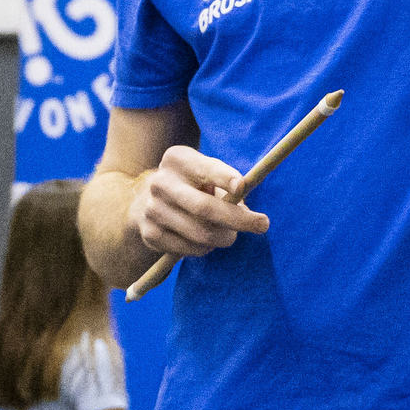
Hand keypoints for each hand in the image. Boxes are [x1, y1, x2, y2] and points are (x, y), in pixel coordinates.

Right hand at [133, 146, 269, 261]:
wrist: (147, 201)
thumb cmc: (192, 185)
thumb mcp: (207, 173)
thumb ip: (229, 186)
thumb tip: (247, 214)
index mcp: (177, 159)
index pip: (205, 169)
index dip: (224, 177)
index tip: (242, 186)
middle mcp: (160, 182)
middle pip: (204, 208)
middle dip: (238, 219)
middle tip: (263, 225)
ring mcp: (152, 210)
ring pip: (201, 233)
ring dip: (224, 238)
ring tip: (229, 234)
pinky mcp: (150, 234)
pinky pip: (190, 249)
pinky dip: (206, 248)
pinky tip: (206, 241)